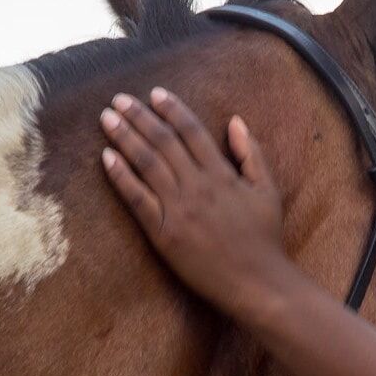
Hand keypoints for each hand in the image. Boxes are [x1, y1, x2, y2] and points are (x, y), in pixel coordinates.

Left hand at [100, 89, 288, 316]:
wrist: (257, 283)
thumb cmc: (265, 239)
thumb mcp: (268, 191)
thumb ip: (252, 154)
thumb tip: (236, 121)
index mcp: (222, 174)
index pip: (192, 131)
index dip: (172, 109)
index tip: (155, 93)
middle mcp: (198, 186)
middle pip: (163, 141)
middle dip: (139, 116)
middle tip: (119, 98)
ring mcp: (179, 209)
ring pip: (147, 163)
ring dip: (125, 137)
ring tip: (107, 118)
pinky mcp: (164, 233)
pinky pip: (137, 199)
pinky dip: (121, 176)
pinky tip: (107, 157)